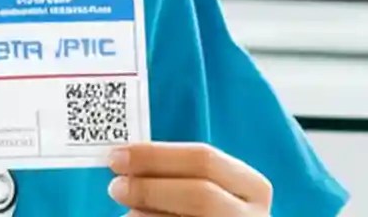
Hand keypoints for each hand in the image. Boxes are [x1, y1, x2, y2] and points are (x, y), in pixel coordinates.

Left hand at [106, 142, 272, 215]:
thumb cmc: (206, 208)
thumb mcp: (206, 186)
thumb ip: (176, 172)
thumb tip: (126, 160)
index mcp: (252, 187)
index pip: (204, 159)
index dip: (156, 156)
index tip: (117, 156)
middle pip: (199, 195)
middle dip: (151, 188)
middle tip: (115, 186)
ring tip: (127, 213)